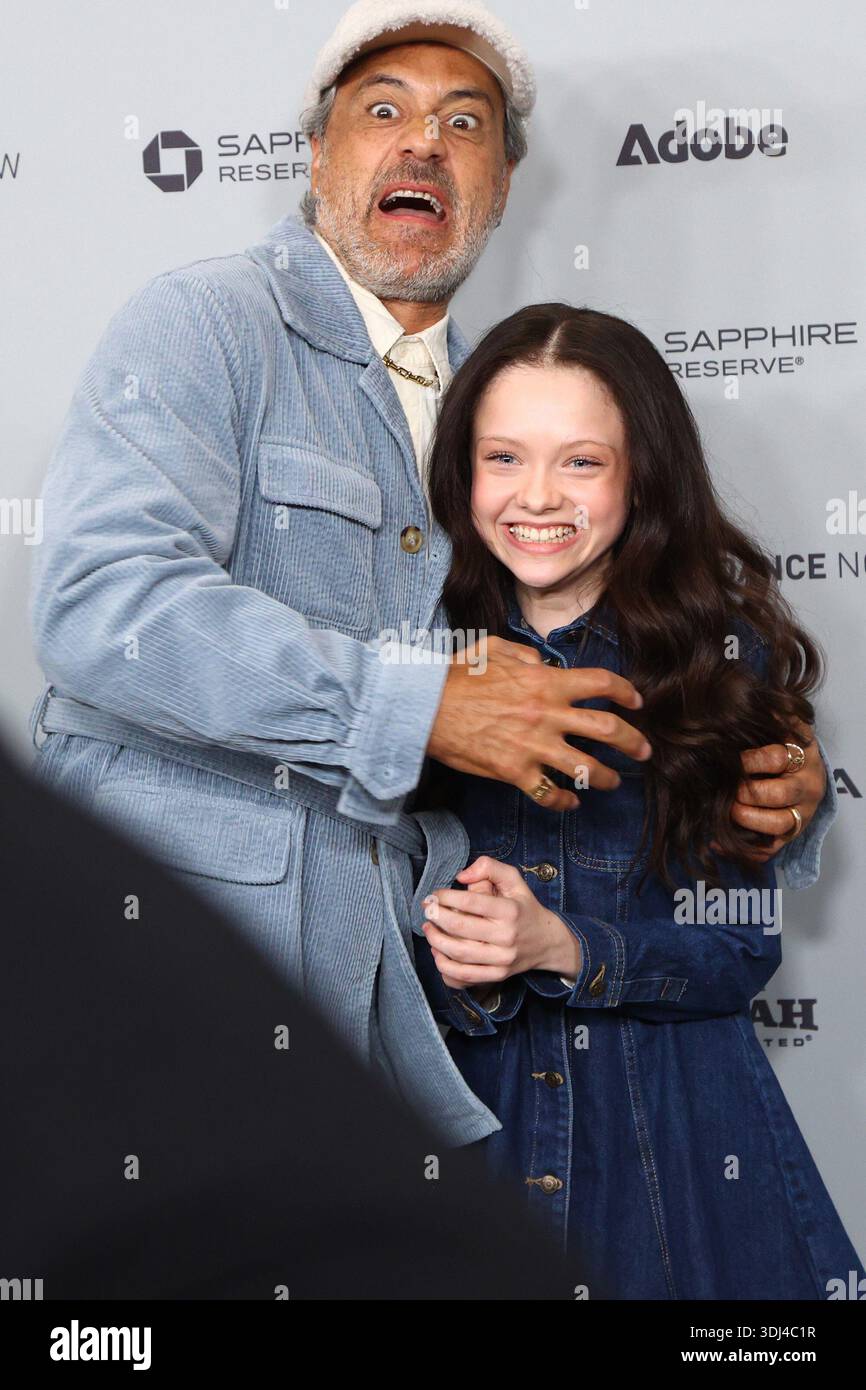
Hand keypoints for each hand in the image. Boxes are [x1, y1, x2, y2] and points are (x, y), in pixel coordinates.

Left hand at [420, 855, 581, 987]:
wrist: (546, 941)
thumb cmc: (524, 907)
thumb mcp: (514, 880)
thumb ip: (489, 867)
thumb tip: (461, 876)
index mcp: (510, 911)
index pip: (471, 902)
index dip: (446, 897)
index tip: (435, 895)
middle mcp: (506, 936)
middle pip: (460, 928)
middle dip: (436, 917)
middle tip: (427, 910)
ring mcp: (502, 959)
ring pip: (459, 953)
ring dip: (435, 941)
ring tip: (428, 929)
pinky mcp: (497, 975)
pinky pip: (464, 975)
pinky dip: (445, 966)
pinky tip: (437, 953)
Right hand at [426, 634, 650, 812]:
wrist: (426, 706)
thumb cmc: (455, 676)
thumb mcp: (493, 648)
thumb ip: (525, 654)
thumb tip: (543, 662)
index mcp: (546, 681)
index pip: (601, 684)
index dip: (626, 692)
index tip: (636, 701)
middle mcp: (548, 714)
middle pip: (608, 729)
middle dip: (633, 743)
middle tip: (643, 752)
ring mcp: (533, 746)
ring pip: (586, 768)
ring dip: (605, 778)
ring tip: (611, 783)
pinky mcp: (514, 772)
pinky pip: (550, 794)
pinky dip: (563, 801)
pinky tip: (569, 802)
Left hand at [722, 718, 824, 863]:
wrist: (807, 770)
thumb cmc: (785, 744)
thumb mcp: (784, 724)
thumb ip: (771, 713)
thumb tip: (745, 700)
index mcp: (803, 757)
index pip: (777, 758)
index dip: (749, 760)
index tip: (730, 760)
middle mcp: (807, 788)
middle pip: (777, 796)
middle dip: (745, 793)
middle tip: (727, 788)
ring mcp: (801, 813)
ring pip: (778, 825)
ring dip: (747, 820)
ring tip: (726, 811)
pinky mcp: (791, 834)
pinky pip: (770, 848)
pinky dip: (745, 849)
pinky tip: (718, 841)